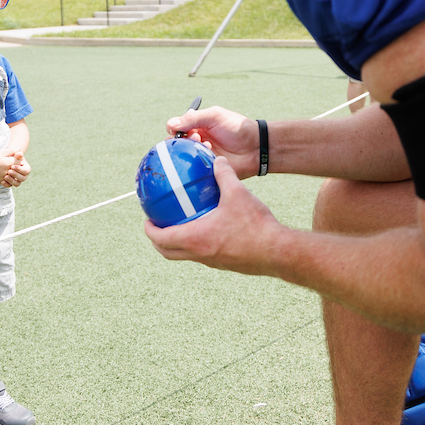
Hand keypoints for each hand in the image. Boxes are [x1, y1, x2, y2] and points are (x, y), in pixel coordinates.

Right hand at [0, 150, 19, 185]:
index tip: (17, 159)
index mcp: (8, 163)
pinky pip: (8, 183)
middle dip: (17, 168)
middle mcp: (7, 171)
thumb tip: (20, 149)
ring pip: (14, 178)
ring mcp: (3, 178)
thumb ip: (11, 151)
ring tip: (11, 171)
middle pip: (17, 171)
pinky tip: (7, 176)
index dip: (19, 160)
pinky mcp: (0, 182)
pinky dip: (8, 180)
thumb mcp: (1, 153)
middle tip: (15, 166)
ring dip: (14, 175)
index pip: (20, 162)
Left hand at [2, 151, 29, 187]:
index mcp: (26, 168)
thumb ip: (17, 154)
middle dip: (15, 175)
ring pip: (17, 184)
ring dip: (11, 181)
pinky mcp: (11, 183)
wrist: (4, 161)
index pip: (26, 171)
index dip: (19, 169)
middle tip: (8, 171)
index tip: (12, 166)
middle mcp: (23, 175)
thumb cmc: (11, 156)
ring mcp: (18, 180)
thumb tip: (19, 153)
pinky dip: (6, 184)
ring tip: (5, 177)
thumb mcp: (13, 154)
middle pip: (23, 178)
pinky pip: (10, 186)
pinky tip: (2, 181)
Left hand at [143, 156, 285, 275]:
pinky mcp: (225, 264)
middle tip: (158, 226)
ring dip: (177, 244)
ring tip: (180, 226)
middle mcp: (199, 253)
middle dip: (158, 240)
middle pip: (168, 252)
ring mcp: (212, 262)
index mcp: (195, 238)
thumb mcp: (237, 193)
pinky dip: (197, 245)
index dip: (149, 230)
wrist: (277, 252)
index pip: (160, 238)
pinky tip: (209, 229)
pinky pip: (203, 255)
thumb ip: (224, 175)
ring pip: (185, 255)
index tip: (146, 220)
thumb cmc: (254, 224)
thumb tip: (217, 160)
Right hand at [165, 106, 260, 178]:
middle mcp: (197, 142)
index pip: (176, 128)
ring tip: (206, 145)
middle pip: (177, 144)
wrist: (255, 147)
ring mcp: (201, 156)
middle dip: (181, 141)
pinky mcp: (207, 170)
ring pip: (185, 157)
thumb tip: (170, 125)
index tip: (177, 130)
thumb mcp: (214, 115)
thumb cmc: (236, 127)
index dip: (174, 129)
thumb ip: (193, 118)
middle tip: (195, 138)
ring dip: (191, 151)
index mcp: (197, 127)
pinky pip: (194, 170)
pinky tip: (208, 158)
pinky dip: (197, 164)